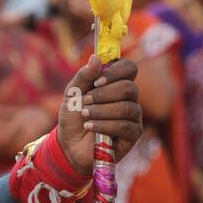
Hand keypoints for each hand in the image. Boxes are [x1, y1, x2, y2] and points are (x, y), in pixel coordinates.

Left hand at [57, 54, 141, 176]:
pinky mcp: (133, 134)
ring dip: (101, 110)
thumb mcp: (72, 94)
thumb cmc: (73, 117)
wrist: (69, 145)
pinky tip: (90, 126)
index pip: (129, 68)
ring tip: (85, 114)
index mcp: (116, 83)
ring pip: (127, 108)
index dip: (115, 72)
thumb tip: (96, 57)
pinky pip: (125, 126)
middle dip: (103, 94)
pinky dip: (104, 125)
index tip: (96, 81)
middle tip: (85, 101)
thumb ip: (84, 76)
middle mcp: (129, 98)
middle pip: (128, 88)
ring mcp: (133, 116)